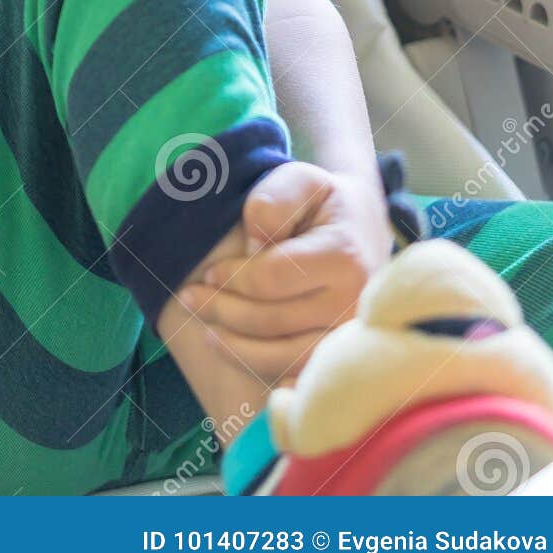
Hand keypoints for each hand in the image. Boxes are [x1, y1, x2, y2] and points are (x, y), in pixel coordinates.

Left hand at [176, 161, 392, 383]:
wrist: (362, 228)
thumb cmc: (322, 204)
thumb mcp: (298, 181)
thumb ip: (272, 204)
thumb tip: (253, 247)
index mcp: (344, 256)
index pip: (272, 278)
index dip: (232, 278)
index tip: (207, 272)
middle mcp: (354, 303)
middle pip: (272, 320)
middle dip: (223, 310)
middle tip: (190, 298)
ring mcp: (350, 335)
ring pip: (281, 355)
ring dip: (234, 345)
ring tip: (204, 329)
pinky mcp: (342, 355)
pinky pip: (293, 372)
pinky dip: (257, 364)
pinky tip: (230, 348)